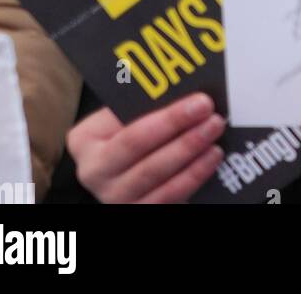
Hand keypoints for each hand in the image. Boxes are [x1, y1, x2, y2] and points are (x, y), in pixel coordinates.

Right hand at [66, 94, 225, 203]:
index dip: (169, 120)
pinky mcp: (135, 212)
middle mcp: (95, 174)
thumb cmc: (123, 125)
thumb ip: (145, 102)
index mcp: (85, 142)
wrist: (115, 158)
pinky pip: (167, 199)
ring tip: (215, 138)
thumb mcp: (121, 111)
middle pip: (147, 160)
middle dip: (185, 137)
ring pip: (159, 182)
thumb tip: (190, 88)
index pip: (131, 132)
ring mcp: (115, 199)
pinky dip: (192, 178)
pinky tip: (210, 160)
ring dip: (192, 158)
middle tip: (214, 118)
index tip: (200, 102)